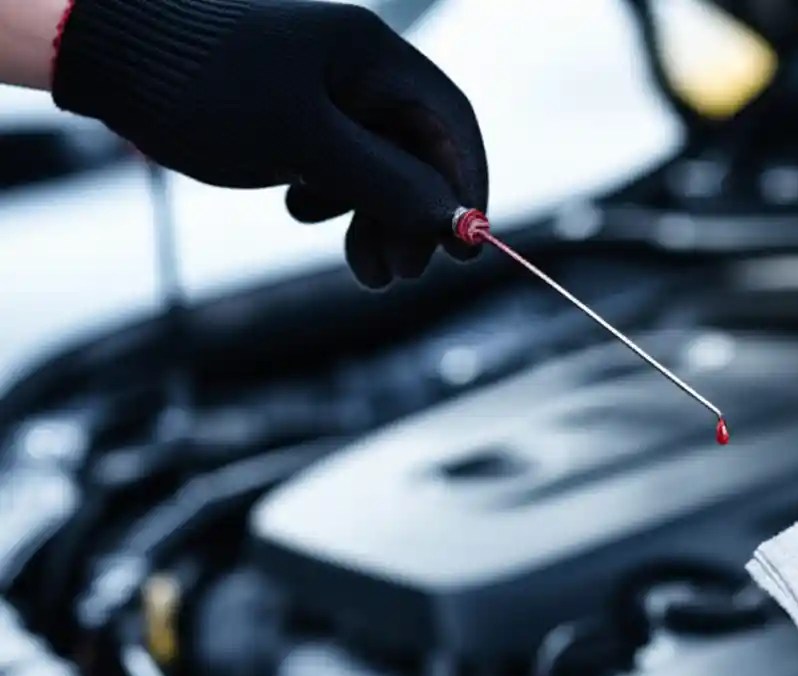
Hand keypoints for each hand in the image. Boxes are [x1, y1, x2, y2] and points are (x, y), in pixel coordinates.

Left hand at [53, 0, 486, 288]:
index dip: (468, 187)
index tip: (469, 246)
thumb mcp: (302, 141)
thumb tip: (452, 218)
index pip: (451, 123)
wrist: (109, 58)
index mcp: (374, 57)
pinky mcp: (295, 118)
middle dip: (414, 219)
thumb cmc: (205, 87)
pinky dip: (335, 203)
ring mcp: (326, 95)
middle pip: (418, 155)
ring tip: (362, 270)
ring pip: (378, 169)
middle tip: (402, 275)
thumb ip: (384, 179)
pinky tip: (300, 211)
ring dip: (375, 222)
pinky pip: (338, 168)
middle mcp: (359, 72)